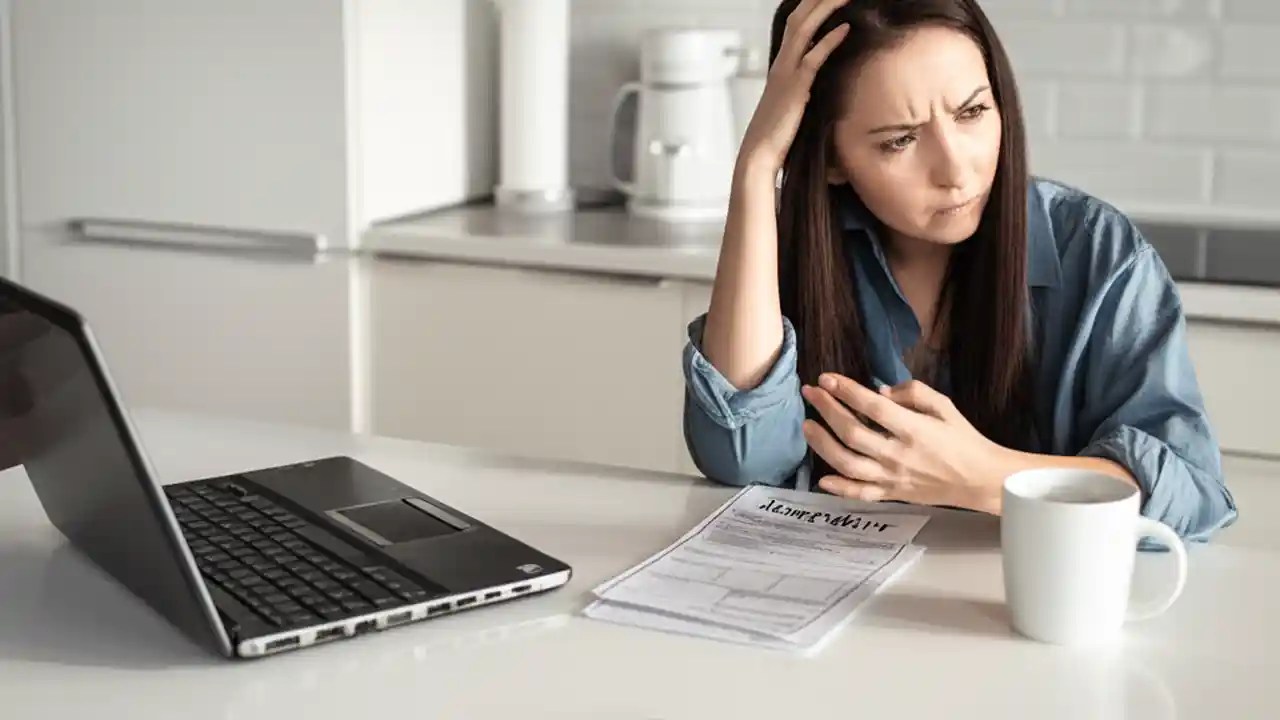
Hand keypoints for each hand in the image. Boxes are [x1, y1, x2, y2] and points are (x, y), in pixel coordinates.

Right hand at [738, 0, 849, 173]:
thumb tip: (817, 80)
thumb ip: (802, 85)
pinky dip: (829, 41)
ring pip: (804, 29)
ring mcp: (786, 73)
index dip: (812, 6)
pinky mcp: (795, 87)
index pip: (796, 23)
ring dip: (825, 8)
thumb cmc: (777, 132)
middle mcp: (782, 62)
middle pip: (799, 17)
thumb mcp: (792, 102)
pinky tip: (846, 28)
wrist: (760, 152)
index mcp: (781, 64)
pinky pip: (813, 57)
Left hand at [800, 374, 1014, 513]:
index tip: (827, 378)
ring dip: (822, 443)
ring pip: (848, 463)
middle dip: (827, 409)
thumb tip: (879, 391)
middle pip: (852, 433)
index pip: (872, 408)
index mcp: (914, 430)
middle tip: (810, 392)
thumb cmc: (963, 438)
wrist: (980, 479)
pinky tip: (822, 477)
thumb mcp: (945, 406)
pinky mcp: (892, 494)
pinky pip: (861, 493)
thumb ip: (913, 393)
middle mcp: (899, 455)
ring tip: (807, 424)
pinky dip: (839, 488)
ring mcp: (893, 478)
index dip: (847, 391)